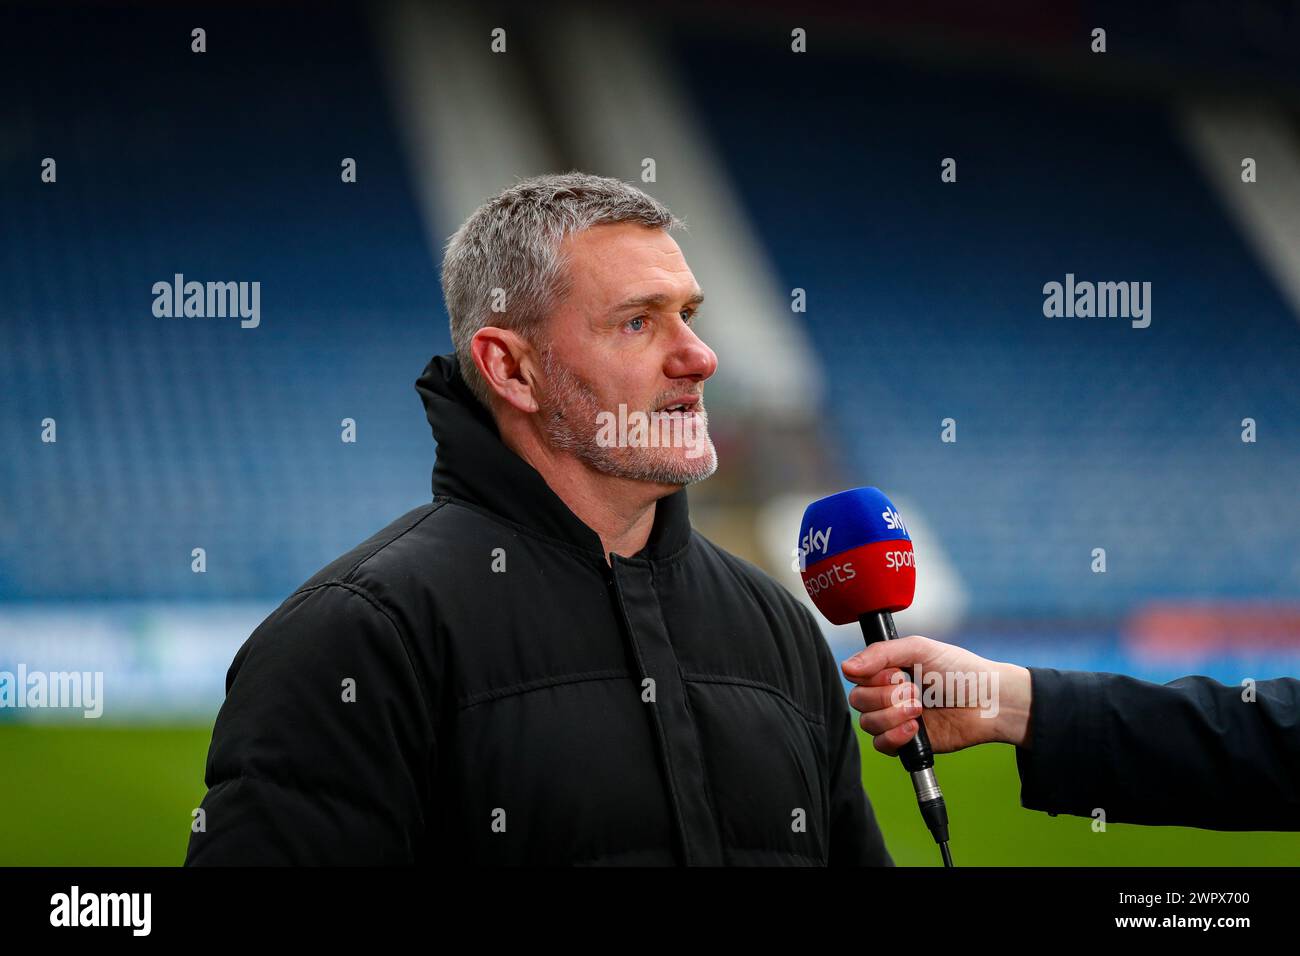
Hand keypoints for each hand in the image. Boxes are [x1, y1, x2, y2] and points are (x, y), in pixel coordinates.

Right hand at [841, 635, 1032, 755]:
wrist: (989, 702)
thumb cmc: (960, 670)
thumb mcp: (920, 649)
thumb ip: (882, 653)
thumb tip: (845, 666)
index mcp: (888, 668)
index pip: (855, 675)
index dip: (871, 677)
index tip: (896, 673)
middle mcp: (888, 693)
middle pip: (858, 700)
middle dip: (886, 697)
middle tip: (915, 691)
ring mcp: (895, 718)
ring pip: (868, 723)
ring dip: (893, 716)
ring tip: (920, 709)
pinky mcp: (906, 742)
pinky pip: (881, 746)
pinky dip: (895, 736)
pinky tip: (916, 729)